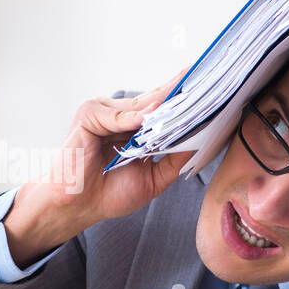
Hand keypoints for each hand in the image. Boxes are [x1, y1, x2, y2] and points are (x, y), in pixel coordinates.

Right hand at [3, 69, 193, 266]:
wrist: (81, 207)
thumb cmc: (110, 193)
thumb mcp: (154, 178)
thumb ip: (173, 158)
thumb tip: (198, 139)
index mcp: (135, 128)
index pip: (163, 109)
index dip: (183, 99)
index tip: (207, 87)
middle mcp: (120, 116)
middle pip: (154, 100)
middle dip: (178, 93)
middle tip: (202, 81)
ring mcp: (104, 114)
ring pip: (138, 105)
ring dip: (160, 104)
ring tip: (183, 99)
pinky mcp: (87, 117)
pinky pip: (114, 114)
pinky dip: (130, 118)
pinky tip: (146, 117)